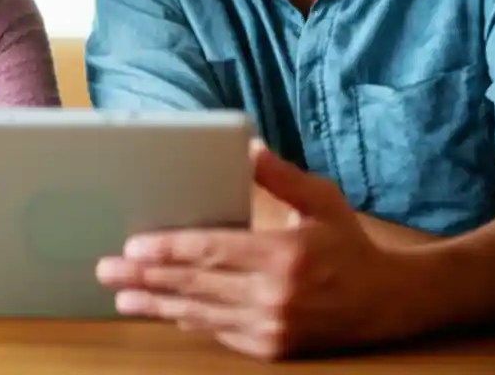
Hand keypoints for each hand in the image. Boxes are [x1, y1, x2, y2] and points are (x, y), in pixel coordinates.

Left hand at [96, 142, 418, 359]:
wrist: (387, 302)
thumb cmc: (349, 245)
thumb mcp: (322, 200)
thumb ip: (281, 177)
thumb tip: (249, 148)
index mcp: (284, 254)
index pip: (213, 251)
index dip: (169, 250)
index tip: (133, 247)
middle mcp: (274, 294)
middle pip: (196, 285)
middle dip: (146, 279)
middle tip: (107, 271)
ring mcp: (272, 325)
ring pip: (201, 313)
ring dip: (158, 305)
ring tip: (123, 297)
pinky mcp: (272, 346)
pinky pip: (220, 331)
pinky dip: (191, 320)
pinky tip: (165, 311)